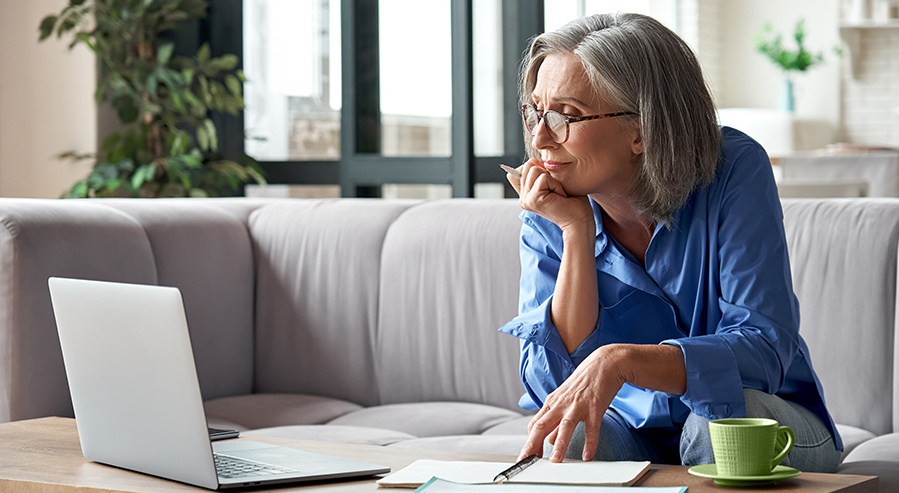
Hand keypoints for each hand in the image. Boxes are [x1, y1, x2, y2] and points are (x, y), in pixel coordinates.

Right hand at [504, 159, 592, 233]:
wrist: (579, 221)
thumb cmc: (572, 202)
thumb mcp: (554, 183)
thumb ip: (540, 174)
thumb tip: (532, 161)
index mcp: (526, 194)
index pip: (520, 169)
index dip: (538, 169)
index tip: (551, 186)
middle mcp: (523, 198)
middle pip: (528, 165)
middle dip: (546, 173)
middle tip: (556, 190)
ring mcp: (526, 200)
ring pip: (534, 169)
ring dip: (552, 179)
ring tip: (558, 193)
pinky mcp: (533, 199)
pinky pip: (543, 178)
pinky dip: (556, 184)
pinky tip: (560, 196)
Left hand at [517, 345, 627, 461]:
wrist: (604, 363)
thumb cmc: (583, 383)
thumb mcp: (565, 400)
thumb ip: (556, 421)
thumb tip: (548, 440)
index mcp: (552, 403)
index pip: (534, 425)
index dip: (529, 442)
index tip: (526, 458)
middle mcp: (561, 404)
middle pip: (542, 425)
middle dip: (532, 445)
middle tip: (526, 461)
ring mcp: (577, 405)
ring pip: (565, 426)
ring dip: (559, 444)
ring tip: (555, 461)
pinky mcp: (595, 407)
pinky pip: (592, 428)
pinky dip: (590, 443)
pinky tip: (587, 456)